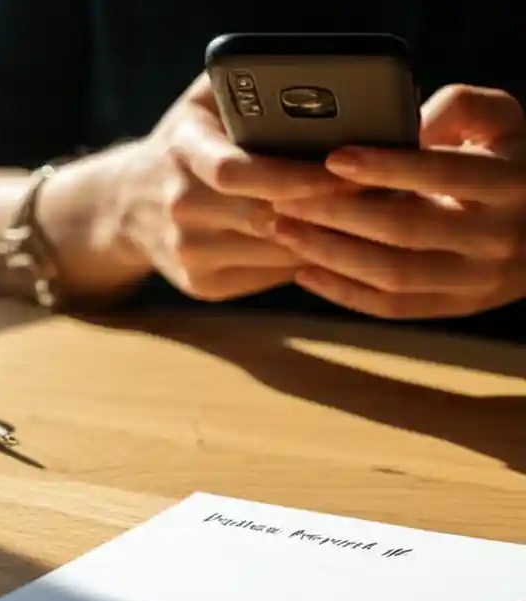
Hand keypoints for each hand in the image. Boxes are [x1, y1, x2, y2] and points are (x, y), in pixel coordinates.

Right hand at [116, 73, 345, 299]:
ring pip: (277, 252)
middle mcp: (178, 207)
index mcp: (181, 151)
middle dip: (328, 208)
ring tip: (367, 216)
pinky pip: (270, 277)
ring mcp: (188, 253)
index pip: (237, 171)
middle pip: (266, 217)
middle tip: (382, 195)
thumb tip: (328, 92)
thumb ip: (251, 89)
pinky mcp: (202, 286)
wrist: (127, 205)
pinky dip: (305, 259)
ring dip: (327, 237)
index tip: (348, 168)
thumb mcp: (205, 102)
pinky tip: (328, 240)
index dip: (297, 175)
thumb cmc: (188, 142)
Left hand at [273, 85, 525, 318]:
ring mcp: (478, 278)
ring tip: (283, 230)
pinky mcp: (458, 306)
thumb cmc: (511, 159)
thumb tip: (405, 122)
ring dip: (329, 253)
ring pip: (393, 273)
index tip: (334, 158)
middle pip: (405, 228)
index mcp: (509, 182)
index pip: (442, 173)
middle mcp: (497, 236)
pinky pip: (394, 307)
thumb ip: (457, 106)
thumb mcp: (502, 119)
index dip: (386, 166)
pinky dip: (344, 294)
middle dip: (337, 213)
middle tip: (284, 199)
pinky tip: (305, 272)